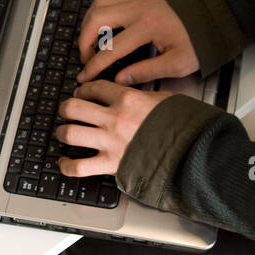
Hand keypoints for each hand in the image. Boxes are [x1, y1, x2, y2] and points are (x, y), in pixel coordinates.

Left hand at [55, 80, 174, 177]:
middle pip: (73, 107)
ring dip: (61, 132)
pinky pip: (78, 166)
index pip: (94, 87)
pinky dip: (66, 165)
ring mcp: (110, 142)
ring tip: (63, 132)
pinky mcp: (111, 164)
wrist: (193, 151)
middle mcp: (114, 118)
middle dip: (66, 107)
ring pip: (70, 133)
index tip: (81, 92)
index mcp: (127, 99)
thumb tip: (132, 91)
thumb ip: (142, 94)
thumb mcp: (164, 99)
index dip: (83, 89)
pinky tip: (64, 161)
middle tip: (66, 110)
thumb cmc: (183, 125)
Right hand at [76, 0, 199, 84]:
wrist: (215, 14)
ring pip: (99, 6)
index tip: (85, 76)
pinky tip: (100, 27)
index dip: (94, 66)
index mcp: (148, 27)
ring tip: (89, 43)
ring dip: (88, 25)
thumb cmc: (200, 39)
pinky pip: (108, 0)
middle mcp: (139, 9)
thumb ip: (146, 72)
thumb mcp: (178, 63)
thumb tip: (120, 79)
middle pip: (96, 21)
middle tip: (85, 59)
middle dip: (84, 42)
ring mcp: (138, 0)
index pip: (110, 49)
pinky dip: (98, 13)